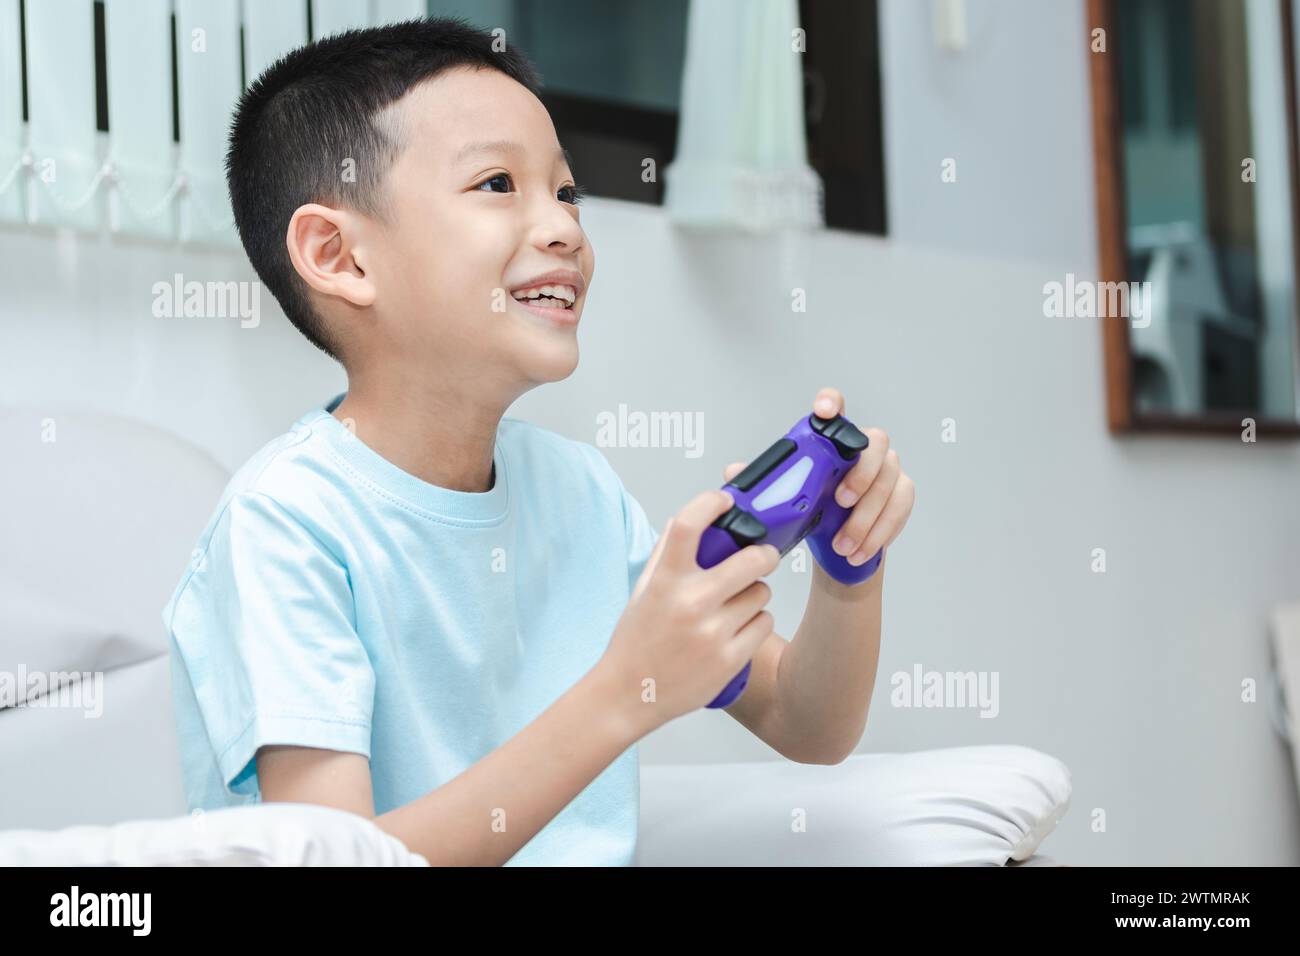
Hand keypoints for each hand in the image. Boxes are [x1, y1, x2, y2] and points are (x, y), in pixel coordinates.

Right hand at [598, 489, 779, 729]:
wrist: (628, 695)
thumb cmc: (635, 641)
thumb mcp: (643, 592)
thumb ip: (664, 555)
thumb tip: (683, 522)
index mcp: (665, 581)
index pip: (689, 526)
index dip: (711, 504)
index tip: (724, 501)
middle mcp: (690, 603)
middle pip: (751, 560)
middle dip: (763, 555)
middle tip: (763, 557)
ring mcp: (712, 633)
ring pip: (762, 594)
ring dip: (755, 594)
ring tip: (736, 605)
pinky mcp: (730, 659)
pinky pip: (764, 623)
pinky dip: (756, 623)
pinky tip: (737, 629)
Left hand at [722, 387, 914, 568]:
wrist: (837, 547)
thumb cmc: (813, 514)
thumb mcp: (788, 499)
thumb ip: (765, 484)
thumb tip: (734, 472)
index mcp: (834, 441)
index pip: (835, 408)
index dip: (832, 403)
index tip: (823, 412)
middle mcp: (866, 448)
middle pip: (875, 444)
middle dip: (860, 475)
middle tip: (840, 502)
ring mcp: (889, 469)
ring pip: (888, 483)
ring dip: (865, 518)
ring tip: (843, 544)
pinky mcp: (902, 493)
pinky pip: (899, 508)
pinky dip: (879, 533)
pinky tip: (858, 550)